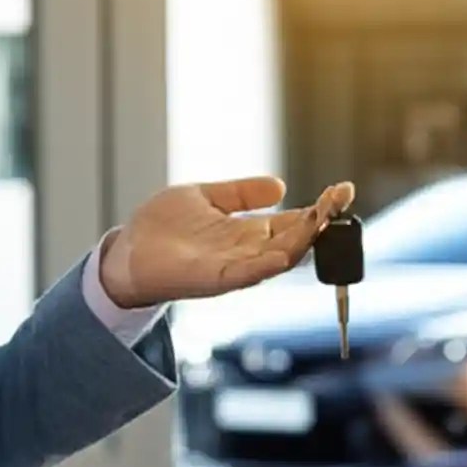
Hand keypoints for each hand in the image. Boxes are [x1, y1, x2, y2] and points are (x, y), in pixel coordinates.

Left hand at [98, 177, 355, 307]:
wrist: (125, 254)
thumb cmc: (161, 229)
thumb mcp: (205, 197)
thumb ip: (241, 193)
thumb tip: (280, 185)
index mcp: (248, 233)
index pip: (294, 221)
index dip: (320, 208)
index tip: (341, 190)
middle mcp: (247, 253)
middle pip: (295, 240)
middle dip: (321, 221)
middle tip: (339, 199)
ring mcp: (233, 268)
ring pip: (279, 258)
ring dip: (302, 241)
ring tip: (323, 218)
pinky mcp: (212, 280)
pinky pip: (246, 275)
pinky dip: (267, 267)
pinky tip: (285, 255)